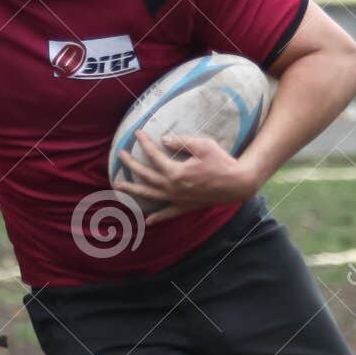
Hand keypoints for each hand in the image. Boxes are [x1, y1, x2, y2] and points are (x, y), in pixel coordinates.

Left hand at [117, 131, 258, 220]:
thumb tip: (163, 139)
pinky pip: (168, 213)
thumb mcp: (203, 146)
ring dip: (133, 189)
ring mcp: (177, 199)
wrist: (237, 184)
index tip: (137, 133)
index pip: (154, 156)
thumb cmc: (221, 162)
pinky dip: (157, 217)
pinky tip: (148, 221)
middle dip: (131, 164)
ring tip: (119, 185)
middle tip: (120, 155)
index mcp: (175, 172)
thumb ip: (181, 142)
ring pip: (150, 194)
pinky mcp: (185, 206)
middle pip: (146, 175)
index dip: (145, 143)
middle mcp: (172, 188)